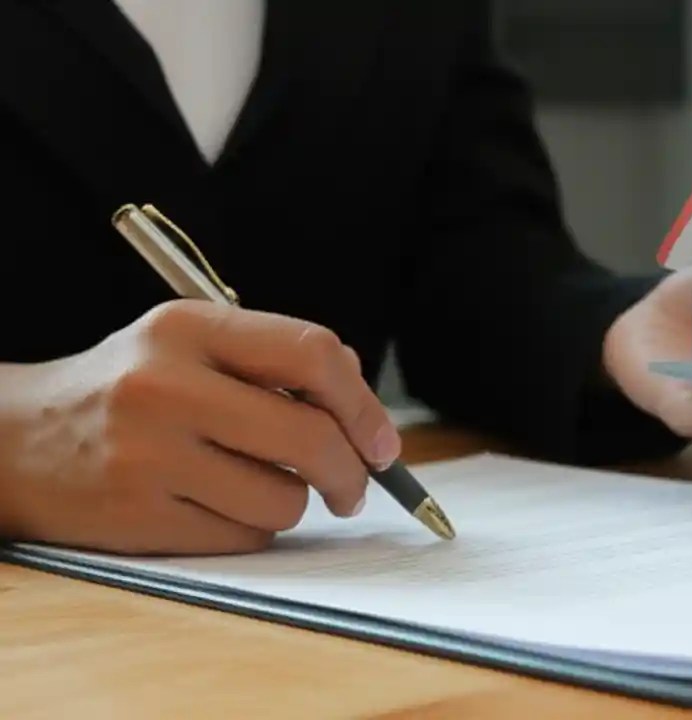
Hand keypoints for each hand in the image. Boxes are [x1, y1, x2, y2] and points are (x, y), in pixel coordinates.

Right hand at [0, 300, 399, 554]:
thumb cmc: (129, 389)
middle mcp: (167, 385)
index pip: (311, 352)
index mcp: (189, 327)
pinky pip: (243, 537)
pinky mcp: (137, 516)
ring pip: (283, 500)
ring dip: (292, 503)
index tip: (382, 441)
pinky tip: (216, 506)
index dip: (364, 403)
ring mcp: (148, 454)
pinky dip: (250, 530)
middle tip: (354, 486)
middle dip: (352, 472)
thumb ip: (273, 359)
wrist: (15, 440)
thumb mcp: (189, 345)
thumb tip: (359, 395)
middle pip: (309, 436)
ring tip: (256, 486)